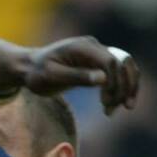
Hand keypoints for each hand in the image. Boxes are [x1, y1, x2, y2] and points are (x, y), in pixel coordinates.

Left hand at [24, 38, 138, 113]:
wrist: (29, 69)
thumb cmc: (37, 73)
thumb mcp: (52, 76)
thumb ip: (76, 76)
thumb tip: (103, 79)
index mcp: (83, 47)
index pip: (111, 62)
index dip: (115, 82)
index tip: (107, 102)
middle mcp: (94, 47)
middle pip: (123, 63)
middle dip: (124, 87)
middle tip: (114, 109)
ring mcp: (97, 53)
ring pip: (125, 68)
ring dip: (126, 89)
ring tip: (116, 110)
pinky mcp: (98, 63)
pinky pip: (118, 74)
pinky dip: (120, 89)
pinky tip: (112, 106)